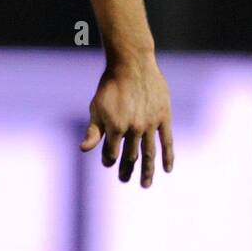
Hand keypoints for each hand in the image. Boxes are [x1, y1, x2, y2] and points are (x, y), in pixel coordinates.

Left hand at [79, 54, 173, 186]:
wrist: (132, 65)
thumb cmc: (109, 86)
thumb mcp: (96, 108)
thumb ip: (93, 131)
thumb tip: (83, 150)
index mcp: (115, 127)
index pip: (112, 153)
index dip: (109, 160)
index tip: (109, 164)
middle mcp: (133, 129)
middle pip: (130, 156)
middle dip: (127, 170)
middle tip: (125, 180)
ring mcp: (150, 124)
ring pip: (149, 154)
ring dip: (146, 170)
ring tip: (144, 184)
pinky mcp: (164, 118)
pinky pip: (167, 142)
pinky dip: (168, 157)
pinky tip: (167, 170)